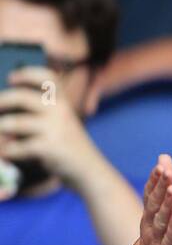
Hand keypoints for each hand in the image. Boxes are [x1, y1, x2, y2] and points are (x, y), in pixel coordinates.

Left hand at [0, 66, 97, 186]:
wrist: (89, 170)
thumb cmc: (67, 145)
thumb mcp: (60, 123)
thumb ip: (39, 112)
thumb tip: (5, 104)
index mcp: (63, 102)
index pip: (47, 77)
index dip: (27, 73)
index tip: (11, 78)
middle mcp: (60, 111)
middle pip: (20, 97)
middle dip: (1, 101)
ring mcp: (54, 129)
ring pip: (13, 123)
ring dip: (0, 130)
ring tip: (0, 137)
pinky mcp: (48, 148)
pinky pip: (16, 147)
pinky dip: (7, 151)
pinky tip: (8, 153)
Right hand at [135, 154, 171, 244]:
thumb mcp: (160, 227)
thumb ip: (163, 206)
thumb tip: (168, 188)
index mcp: (149, 221)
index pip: (151, 196)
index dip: (155, 179)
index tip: (162, 161)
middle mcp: (150, 229)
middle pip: (154, 204)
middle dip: (160, 185)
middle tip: (165, 167)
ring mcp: (157, 243)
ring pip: (161, 220)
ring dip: (167, 203)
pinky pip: (171, 239)